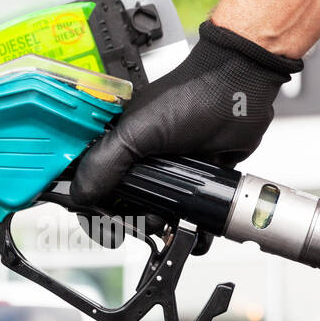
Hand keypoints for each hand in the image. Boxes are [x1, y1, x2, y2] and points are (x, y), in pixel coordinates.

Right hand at [70, 20, 301, 205]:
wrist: (240, 91)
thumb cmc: (190, 96)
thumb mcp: (137, 131)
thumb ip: (105, 163)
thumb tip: (79, 194)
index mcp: (119, 141)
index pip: (94, 178)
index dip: (94, 203)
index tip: (101, 222)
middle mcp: (142, 155)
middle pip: (125, 201)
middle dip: (132, 217)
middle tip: (142, 221)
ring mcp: (170, 167)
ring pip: (157, 208)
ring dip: (160, 224)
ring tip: (166, 223)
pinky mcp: (197, 176)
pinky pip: (188, 209)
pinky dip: (189, 223)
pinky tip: (190, 229)